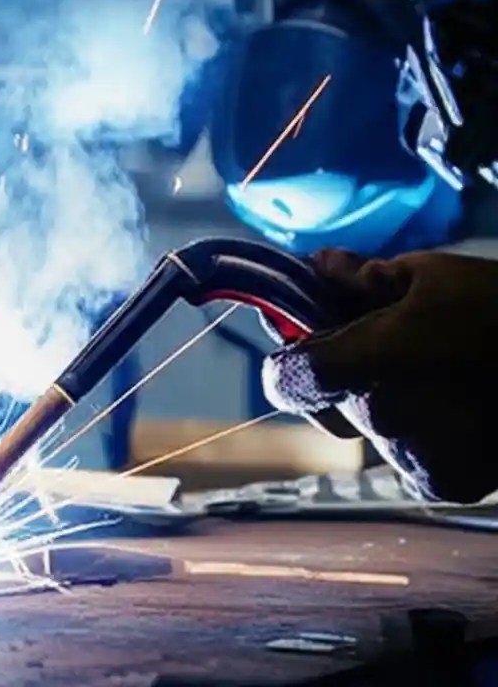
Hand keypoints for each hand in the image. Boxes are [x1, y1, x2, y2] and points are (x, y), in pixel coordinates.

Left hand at [262, 248, 497, 502]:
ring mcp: (413, 459)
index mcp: (370, 366)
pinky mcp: (445, 484)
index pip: (287, 380)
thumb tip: (317, 268)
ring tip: (445, 373)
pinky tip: (463, 406)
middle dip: (345, 376)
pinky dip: (424, 434)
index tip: (306, 341)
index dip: (290, 361)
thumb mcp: (435, 276)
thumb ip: (363, 278)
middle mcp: (383, 422)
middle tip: (390, 347)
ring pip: (371, 429)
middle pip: (328, 404)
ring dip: (388, 403)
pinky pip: (408, 456)